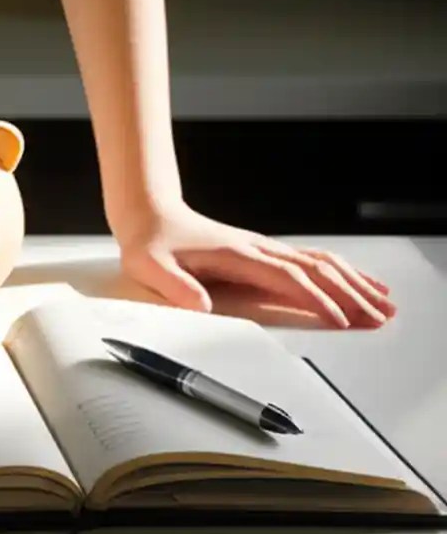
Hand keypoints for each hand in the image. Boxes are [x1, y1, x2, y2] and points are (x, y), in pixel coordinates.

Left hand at [115, 203, 394, 328]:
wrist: (150, 214)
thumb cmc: (151, 241)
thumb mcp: (150, 266)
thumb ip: (174, 286)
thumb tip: (201, 306)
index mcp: (237, 254)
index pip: (287, 278)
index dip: (316, 299)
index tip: (341, 319)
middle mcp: (257, 249)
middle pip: (316, 270)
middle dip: (351, 293)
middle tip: (381, 315)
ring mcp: (263, 249)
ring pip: (320, 263)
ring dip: (353, 282)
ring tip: (383, 301)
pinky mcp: (262, 253)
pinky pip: (310, 262)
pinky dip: (338, 272)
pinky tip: (354, 282)